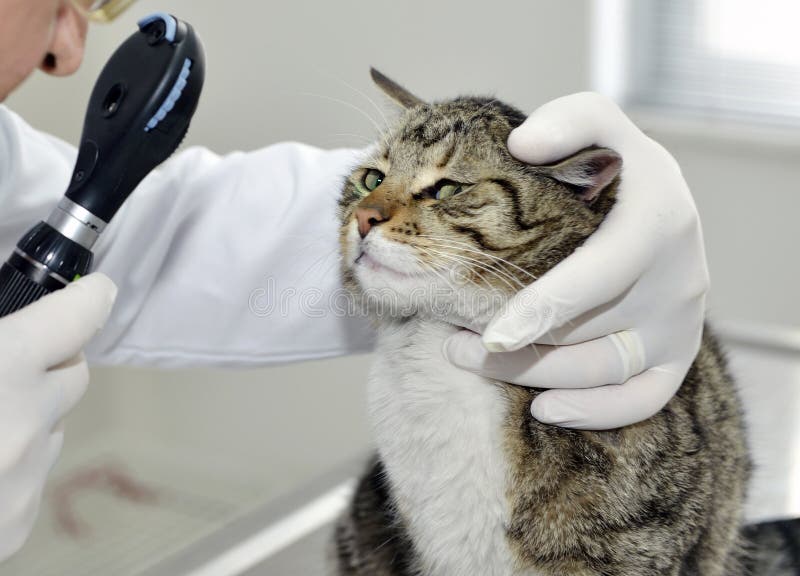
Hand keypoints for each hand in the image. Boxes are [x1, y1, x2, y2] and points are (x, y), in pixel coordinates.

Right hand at [0, 273, 115, 559]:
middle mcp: (25, 423)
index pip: (79, 317)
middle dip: (49, 362)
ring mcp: (23, 481)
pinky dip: (10, 467)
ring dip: (26, 417)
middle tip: (8, 365)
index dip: (86, 299)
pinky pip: (32, 478)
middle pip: (75, 374)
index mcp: (2, 367)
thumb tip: (6, 328)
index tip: (90, 293)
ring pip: (52, 428)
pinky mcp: (17, 527)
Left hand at [444, 92, 707, 429]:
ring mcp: (680, 322)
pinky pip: (642, 398)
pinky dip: (595, 411)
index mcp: (659, 218)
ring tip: (470, 361)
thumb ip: (568, 121)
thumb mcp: (597, 125)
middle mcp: (678, 277)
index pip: (599, 276)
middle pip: (588, 331)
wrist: (654, 207)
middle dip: (514, 347)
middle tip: (452, 345)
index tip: (492, 334)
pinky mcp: (677, 354)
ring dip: (533, 376)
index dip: (546, 309)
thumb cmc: (615, 168)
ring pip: (601, 369)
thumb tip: (523, 143)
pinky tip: (543, 408)